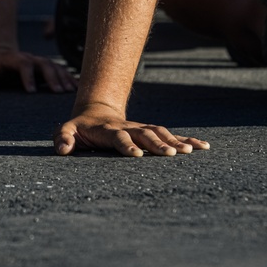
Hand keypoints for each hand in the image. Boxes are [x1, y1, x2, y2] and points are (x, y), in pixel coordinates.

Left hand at [0, 45, 77, 93]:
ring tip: (70, 92)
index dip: (28, 76)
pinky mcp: (45, 69)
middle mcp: (29, 58)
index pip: (23, 63)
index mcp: (12, 58)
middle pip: (44, 63)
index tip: (31, 92)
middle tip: (58, 92)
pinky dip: (69, 78)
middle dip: (52, 77)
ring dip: (63, 78)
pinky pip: (60, 71)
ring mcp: (38, 62)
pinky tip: (77, 88)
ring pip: (54, 66)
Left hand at [54, 108, 209, 156]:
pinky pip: (171, 134)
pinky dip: (187, 139)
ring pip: (160, 132)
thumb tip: (62, 150)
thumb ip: (63, 138)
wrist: (96, 111)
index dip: (127, 145)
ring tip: (190, 152)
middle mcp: (128, 127)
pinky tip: (204, 147)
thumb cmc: (80, 127)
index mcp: (108, 130)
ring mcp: (141, 128)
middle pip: (144, 135)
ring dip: (175, 141)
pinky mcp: (151, 131)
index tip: (137, 155)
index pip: (118, 137)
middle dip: (157, 144)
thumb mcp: (66, 130)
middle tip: (171, 155)